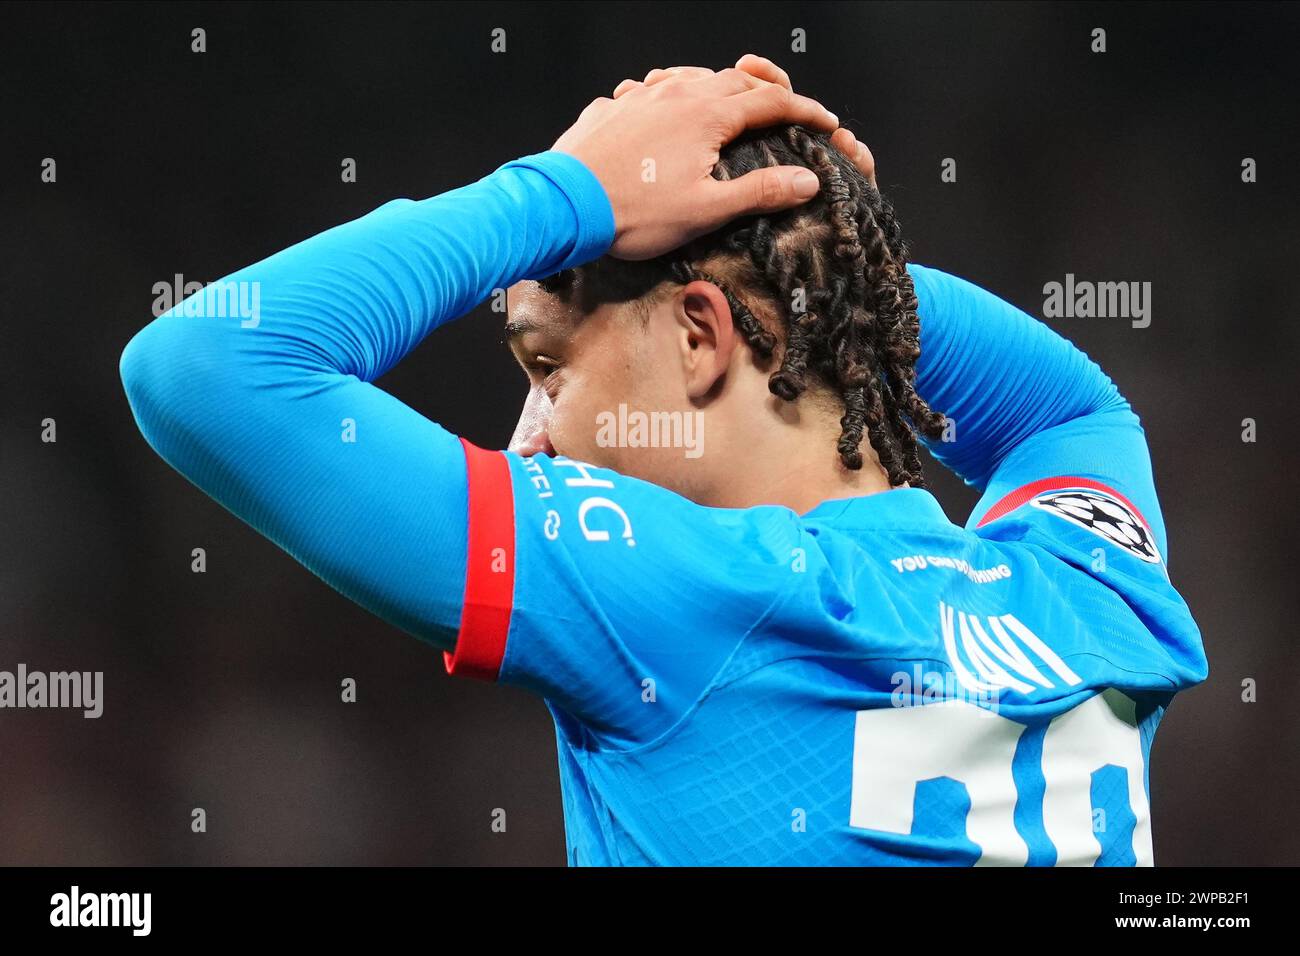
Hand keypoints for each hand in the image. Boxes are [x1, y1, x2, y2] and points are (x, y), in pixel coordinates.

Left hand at [552, 65, 837, 259]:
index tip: (825, 122)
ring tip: (730, 100)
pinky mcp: (611, 109)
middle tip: (786, 106)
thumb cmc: (633, 213)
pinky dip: (671, 93)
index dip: (804, 111)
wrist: (562, 205)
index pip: (770, 103)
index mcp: (706, 115)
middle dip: (766, 91)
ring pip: (690, 77)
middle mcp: (675, 94)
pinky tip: (665, 107)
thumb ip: (759, 192)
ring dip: (718, 86)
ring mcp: (640, 98)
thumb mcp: (705, 211)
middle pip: (734, 81)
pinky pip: (649, 89)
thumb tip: (806, 181)